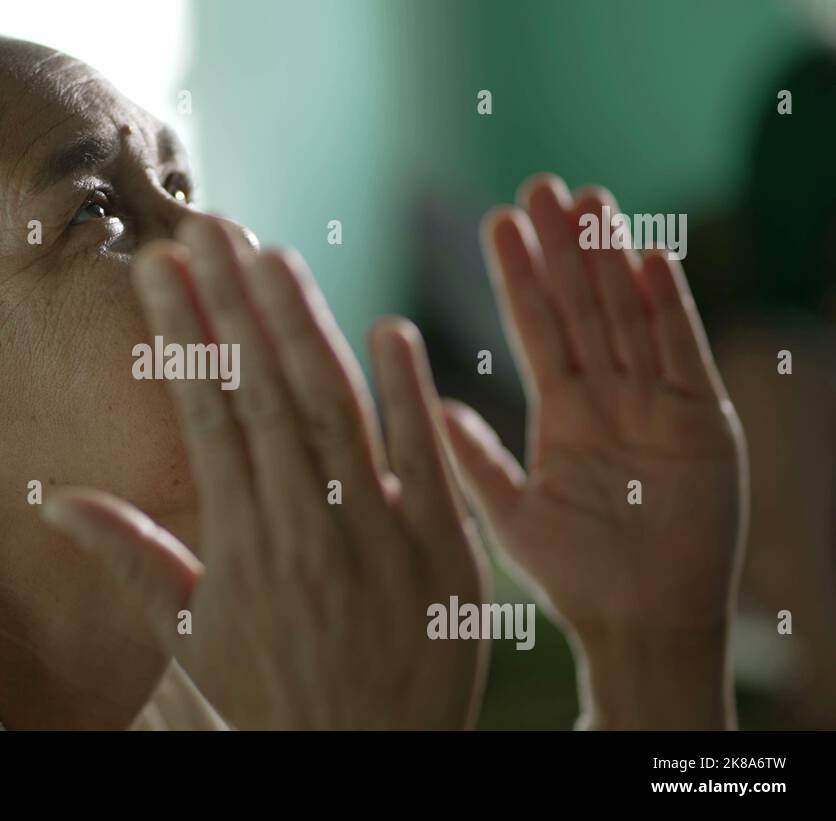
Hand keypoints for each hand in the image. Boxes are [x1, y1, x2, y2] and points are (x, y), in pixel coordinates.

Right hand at [40, 215, 488, 728]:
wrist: (363, 769)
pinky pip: (428, 461)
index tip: (159, 268)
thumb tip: (55, 499)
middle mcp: (303, 528)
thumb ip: (129, 558)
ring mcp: (378, 538)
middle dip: (232, 303)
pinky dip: (411, 394)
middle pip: (264, 392)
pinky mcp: (444, 554)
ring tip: (272, 256)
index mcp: (237, 544)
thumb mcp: (188, 639)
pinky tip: (390, 328)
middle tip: (209, 226)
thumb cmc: (265, 702)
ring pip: (335, 410)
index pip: (204, 412)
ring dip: (303, 326)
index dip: (182, 333)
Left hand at [444, 174, 746, 728]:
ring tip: (593, 198)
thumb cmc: (574, 575)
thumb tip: (432, 408)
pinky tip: (649, 256)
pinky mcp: (703, 421)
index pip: (535, 328)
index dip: (519, 274)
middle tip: (542, 183)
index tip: (496, 220)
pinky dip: (669, 307)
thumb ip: (475, 460)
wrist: (640, 623)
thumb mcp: (510, 514)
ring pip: (630, 315)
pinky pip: (683, 353)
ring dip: (612, 258)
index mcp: (560, 413)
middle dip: (564, 247)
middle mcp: (607, 398)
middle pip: (583, 306)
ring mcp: (656, 404)